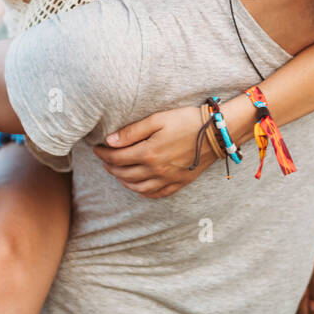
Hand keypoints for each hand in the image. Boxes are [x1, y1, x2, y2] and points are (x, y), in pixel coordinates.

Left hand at [92, 105, 214, 198]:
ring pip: (137, 187)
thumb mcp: (158, 120)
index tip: (97, 147)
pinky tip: (138, 186)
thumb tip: (110, 141)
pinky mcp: (179, 183)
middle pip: (124, 174)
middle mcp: (156, 170)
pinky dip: (142, 192)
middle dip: (110, 167)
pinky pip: (156, 194)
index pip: (116, 158)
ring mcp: (168, 179)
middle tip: (104, 159)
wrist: (217, 133)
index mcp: (148, 153)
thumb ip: (132, 132)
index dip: (103, 154)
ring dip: (123, 181)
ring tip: (117, 171)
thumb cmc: (187, 121)